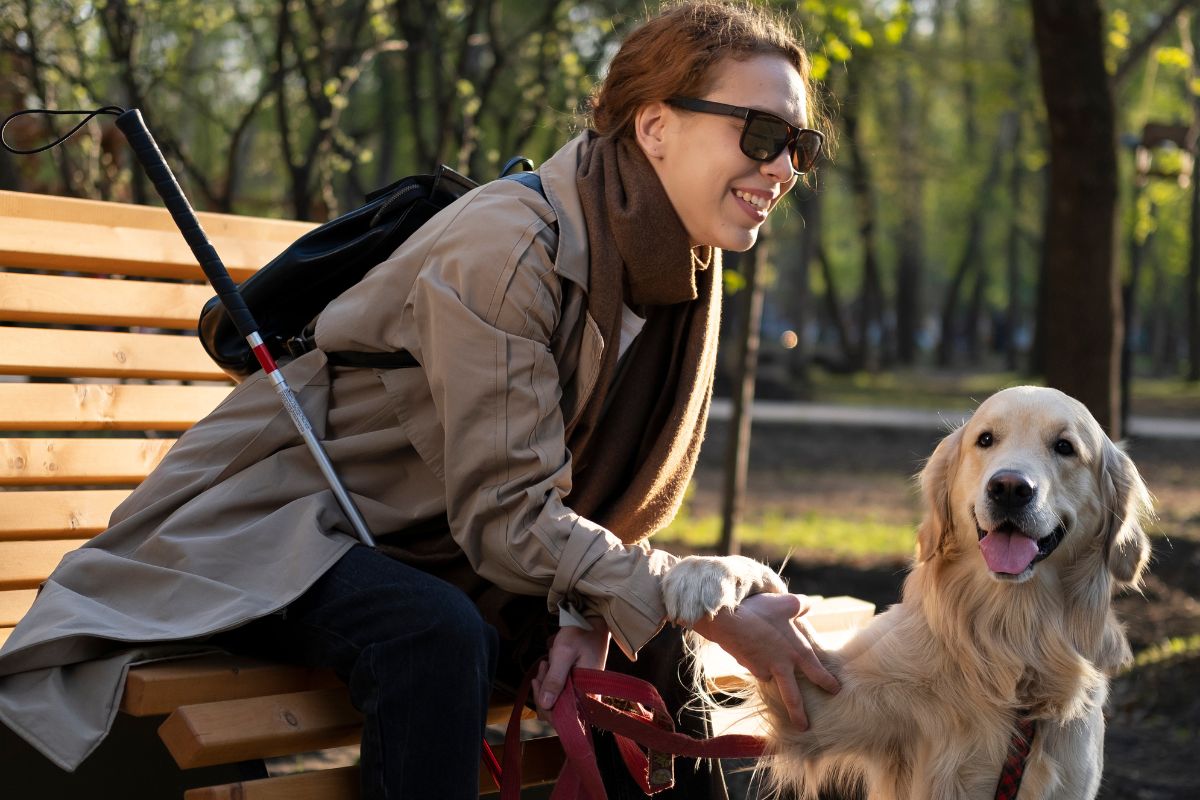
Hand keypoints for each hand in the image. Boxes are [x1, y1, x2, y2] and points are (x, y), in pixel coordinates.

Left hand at [532, 619, 610, 714]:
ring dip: (546, 684)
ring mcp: (583, 690)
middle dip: (544, 692)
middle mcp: (588, 696)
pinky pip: (562, 690)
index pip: (566, 717)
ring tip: (545, 664)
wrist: (592, 619)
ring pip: (558, 700)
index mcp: (589, 693)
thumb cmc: (580, 633)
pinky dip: (551, 680)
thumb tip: (545, 704)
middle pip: (559, 710)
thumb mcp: (564, 653)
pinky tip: (549, 666)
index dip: (547, 707)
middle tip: (542, 669)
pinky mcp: (580, 684)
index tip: (538, 684)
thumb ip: (554, 679)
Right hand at [691, 592, 838, 730]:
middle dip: (798, 714)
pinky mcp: (747, 666)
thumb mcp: (787, 603)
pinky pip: (756, 667)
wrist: (727, 622)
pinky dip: (758, 664)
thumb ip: (802, 605)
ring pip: (772, 678)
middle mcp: (782, 665)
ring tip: (772, 674)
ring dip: (774, 679)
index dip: (827, 682)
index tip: (835, 690)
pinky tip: (754, 653)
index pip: (817, 672)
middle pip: (792, 696)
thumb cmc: (760, 612)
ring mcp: (762, 668)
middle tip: (803, 727)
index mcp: (797, 652)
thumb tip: (811, 604)